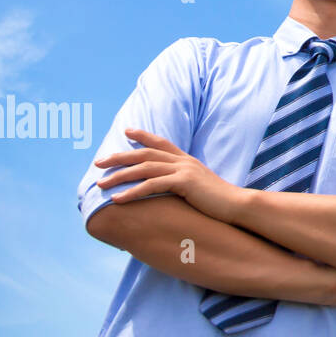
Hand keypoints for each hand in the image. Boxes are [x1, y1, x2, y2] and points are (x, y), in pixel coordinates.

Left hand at [95, 129, 246, 224]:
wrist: (237, 205)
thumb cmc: (218, 202)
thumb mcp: (199, 187)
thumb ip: (184, 184)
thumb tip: (170, 190)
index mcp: (187, 160)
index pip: (162, 142)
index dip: (143, 135)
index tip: (126, 131)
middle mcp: (184, 161)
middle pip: (145, 153)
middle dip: (120, 157)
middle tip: (99, 162)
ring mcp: (184, 170)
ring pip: (144, 168)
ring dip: (120, 175)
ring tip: (101, 184)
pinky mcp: (184, 182)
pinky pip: (152, 185)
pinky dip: (132, 191)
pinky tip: (117, 199)